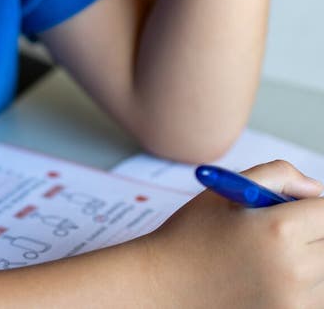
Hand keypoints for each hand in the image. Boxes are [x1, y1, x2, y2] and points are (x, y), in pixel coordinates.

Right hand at [142, 159, 323, 308]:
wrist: (163, 288)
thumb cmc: (192, 235)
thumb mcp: (229, 189)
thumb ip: (279, 176)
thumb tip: (317, 190)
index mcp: (279, 230)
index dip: (316, 207)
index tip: (303, 209)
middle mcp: (293, 270)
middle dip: (315, 233)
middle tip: (287, 231)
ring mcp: (292, 304)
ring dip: (313, 262)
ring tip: (274, 256)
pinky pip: (316, 301)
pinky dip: (305, 288)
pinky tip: (273, 278)